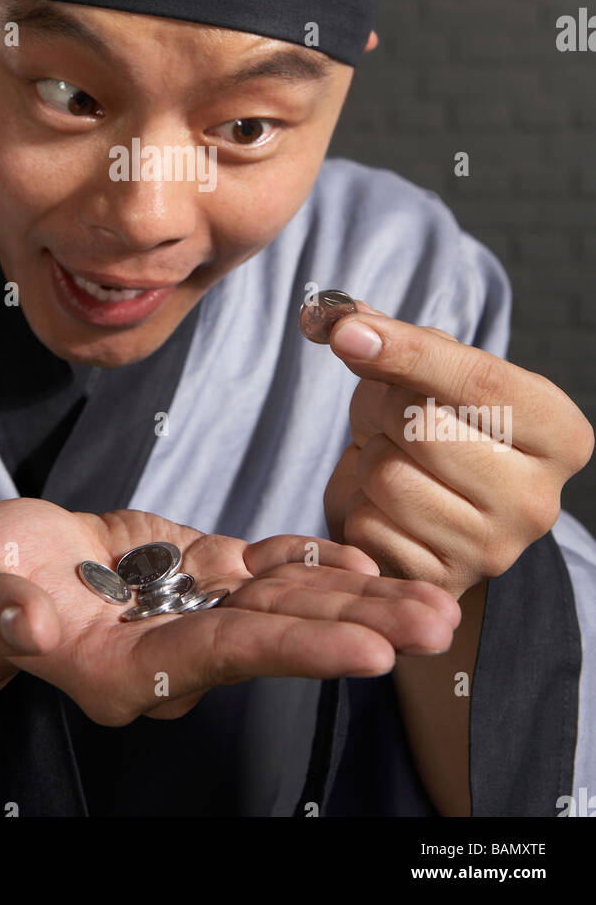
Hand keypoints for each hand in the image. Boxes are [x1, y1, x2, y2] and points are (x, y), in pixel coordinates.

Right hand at [0, 498, 460, 724]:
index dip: (297, 650)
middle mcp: (175, 651)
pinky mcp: (197, 571)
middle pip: (279, 636)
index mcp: (126, 670)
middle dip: (359, 628)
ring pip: (286, 602)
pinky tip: (362, 558)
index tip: (370, 652)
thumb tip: (27, 622)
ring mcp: (193, 609)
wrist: (2, 572)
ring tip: (430, 598)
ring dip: (358, 596)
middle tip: (436, 625)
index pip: (227, 658)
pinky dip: (314, 561)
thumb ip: (6, 612)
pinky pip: (265, 569)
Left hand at [323, 302, 593, 599]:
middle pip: (422, 424)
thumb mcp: (434, 378)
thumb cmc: (439, 430)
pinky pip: (367, 526)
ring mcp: (494, 551)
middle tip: (396, 418)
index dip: (407, 350)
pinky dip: (360, 508)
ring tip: (396, 465)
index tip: (347, 332)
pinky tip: (388, 510)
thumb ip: (397, 341)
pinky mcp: (441, 583)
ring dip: (370, 461)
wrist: (434, 517)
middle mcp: (539, 500)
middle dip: (386, 409)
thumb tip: (343, 321)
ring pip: (388, 476)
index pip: (480, 379)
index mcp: (560, 434)